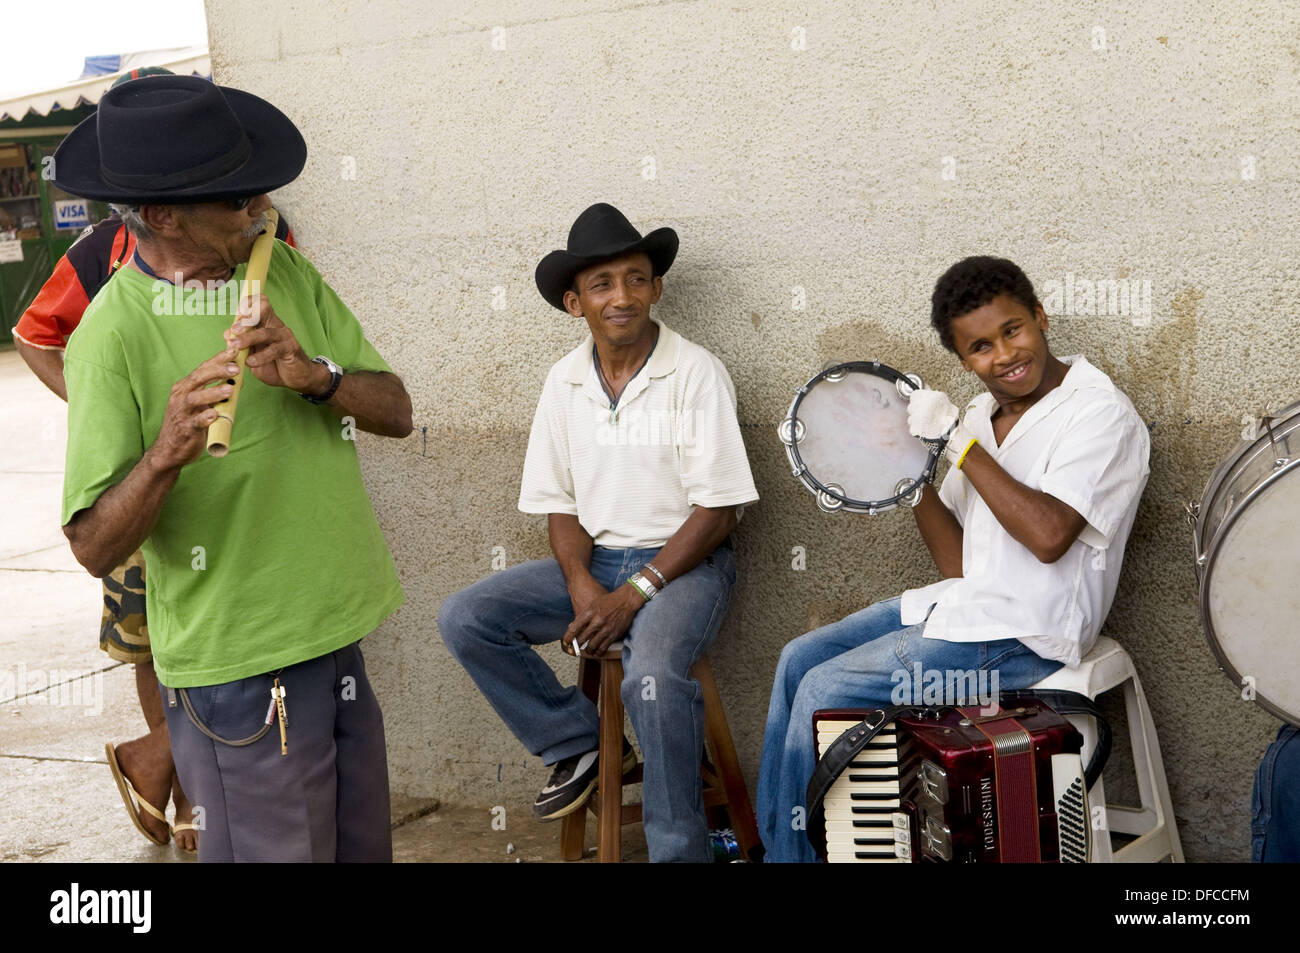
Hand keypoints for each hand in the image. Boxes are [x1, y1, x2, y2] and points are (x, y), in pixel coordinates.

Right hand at [148, 351, 244, 469]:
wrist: (170, 449)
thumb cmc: (189, 422)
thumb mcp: (201, 403)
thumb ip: (215, 391)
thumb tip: (237, 379)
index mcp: (185, 387)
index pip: (202, 369)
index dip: (218, 359)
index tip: (234, 350)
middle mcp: (181, 396)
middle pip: (198, 378)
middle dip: (217, 371)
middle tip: (236, 368)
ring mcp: (182, 413)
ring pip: (196, 399)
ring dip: (213, 393)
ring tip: (229, 390)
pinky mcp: (186, 429)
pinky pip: (196, 422)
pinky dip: (205, 418)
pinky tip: (215, 415)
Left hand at [224, 294, 326, 394]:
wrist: (297, 377)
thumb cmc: (274, 363)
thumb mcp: (254, 353)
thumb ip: (241, 343)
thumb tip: (227, 334)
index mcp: (267, 322)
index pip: (259, 302)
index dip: (248, 303)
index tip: (237, 313)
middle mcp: (276, 325)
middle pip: (264, 309)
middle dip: (246, 318)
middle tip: (234, 330)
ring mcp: (284, 336)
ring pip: (265, 332)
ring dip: (248, 338)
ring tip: (235, 346)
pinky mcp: (290, 349)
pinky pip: (274, 350)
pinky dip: (260, 356)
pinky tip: (250, 362)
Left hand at [562, 584, 643, 657]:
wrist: (626, 601)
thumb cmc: (609, 601)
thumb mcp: (593, 604)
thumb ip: (583, 616)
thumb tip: (573, 627)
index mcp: (590, 613)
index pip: (575, 628)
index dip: (568, 637)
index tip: (566, 642)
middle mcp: (597, 621)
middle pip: (582, 639)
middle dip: (576, 646)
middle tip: (574, 649)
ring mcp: (606, 629)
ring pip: (592, 646)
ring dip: (587, 651)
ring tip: (586, 651)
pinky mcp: (614, 635)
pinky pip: (603, 648)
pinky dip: (598, 652)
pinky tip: (596, 652)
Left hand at [907, 388, 976, 467]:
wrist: (952, 436)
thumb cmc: (950, 419)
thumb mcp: (944, 401)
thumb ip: (931, 394)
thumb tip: (925, 387)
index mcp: (933, 398)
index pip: (915, 394)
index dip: (917, 399)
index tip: (920, 402)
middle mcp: (924, 406)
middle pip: (911, 406)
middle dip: (916, 410)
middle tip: (925, 414)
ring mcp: (918, 418)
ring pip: (911, 417)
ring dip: (916, 420)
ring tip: (926, 423)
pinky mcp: (915, 428)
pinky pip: (912, 427)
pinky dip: (917, 428)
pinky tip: (925, 429)